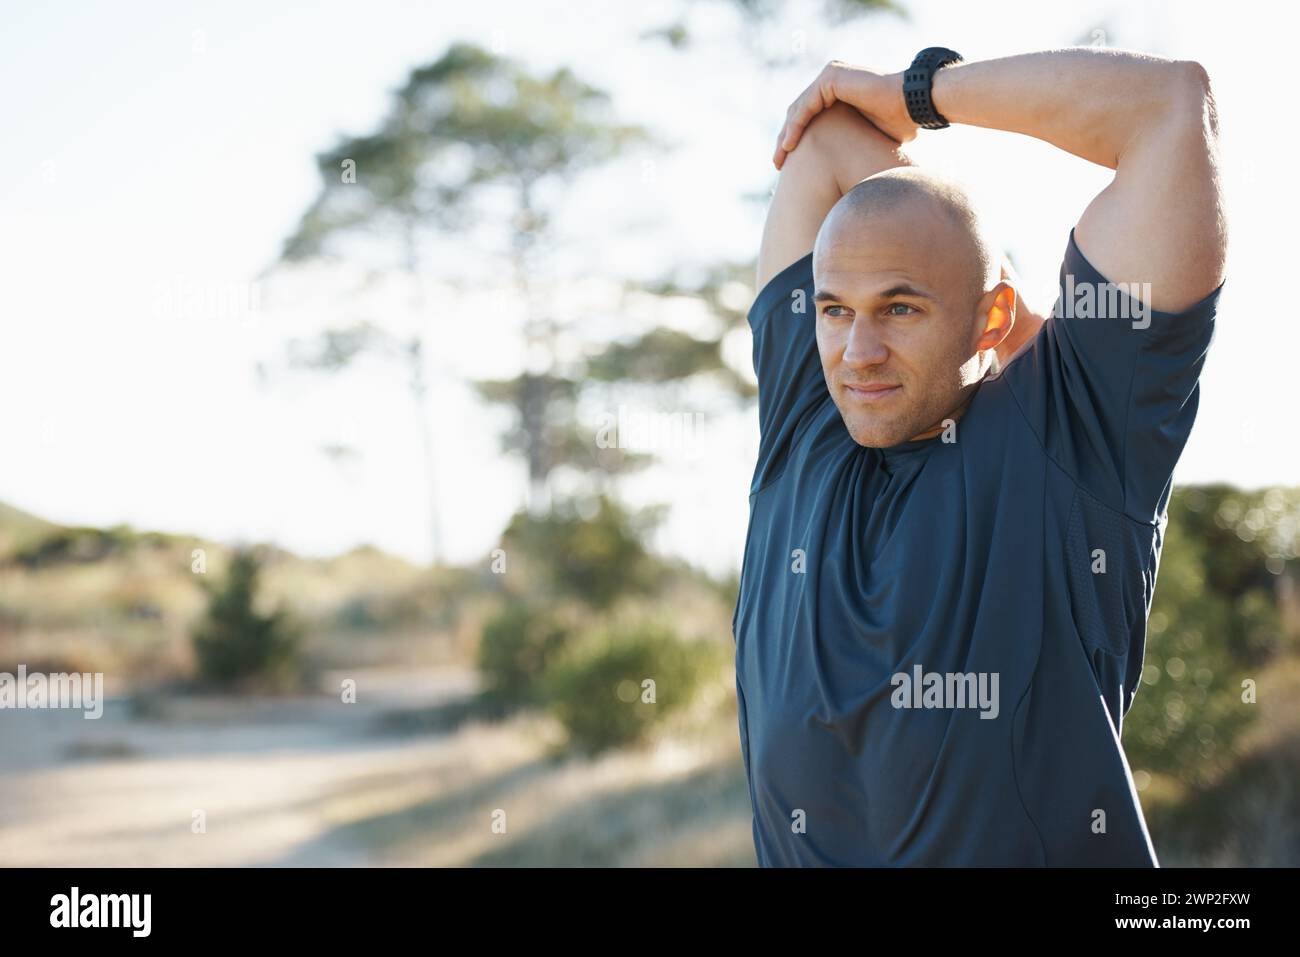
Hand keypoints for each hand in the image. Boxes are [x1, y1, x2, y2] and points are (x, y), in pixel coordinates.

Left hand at [773, 62, 916, 168]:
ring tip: (779, 160)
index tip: (789, 165)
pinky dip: (796, 126)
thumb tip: (845, 171)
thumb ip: (850, 143)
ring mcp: (831, 75)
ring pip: (799, 109)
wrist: (915, 105)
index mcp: (839, 91)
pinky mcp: (832, 76)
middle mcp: (832, 79)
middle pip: (799, 112)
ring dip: (786, 135)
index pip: (808, 116)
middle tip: (777, 164)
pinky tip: (789, 145)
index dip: (796, 139)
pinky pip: (807, 105)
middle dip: (786, 139)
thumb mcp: (866, 137)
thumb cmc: (899, 123)